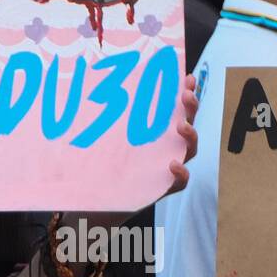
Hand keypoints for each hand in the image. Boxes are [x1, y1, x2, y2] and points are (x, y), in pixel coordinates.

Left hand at [58, 73, 199, 235]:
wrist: (94, 200)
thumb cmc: (99, 162)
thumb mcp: (99, 133)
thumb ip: (98, 110)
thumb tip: (86, 76)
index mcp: (154, 130)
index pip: (174, 108)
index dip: (185, 92)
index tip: (187, 76)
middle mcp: (165, 146)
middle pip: (187, 124)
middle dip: (191, 108)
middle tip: (186, 96)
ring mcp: (166, 167)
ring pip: (188, 151)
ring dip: (190, 136)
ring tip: (182, 127)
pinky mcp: (162, 187)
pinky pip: (179, 182)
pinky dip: (181, 173)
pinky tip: (173, 164)